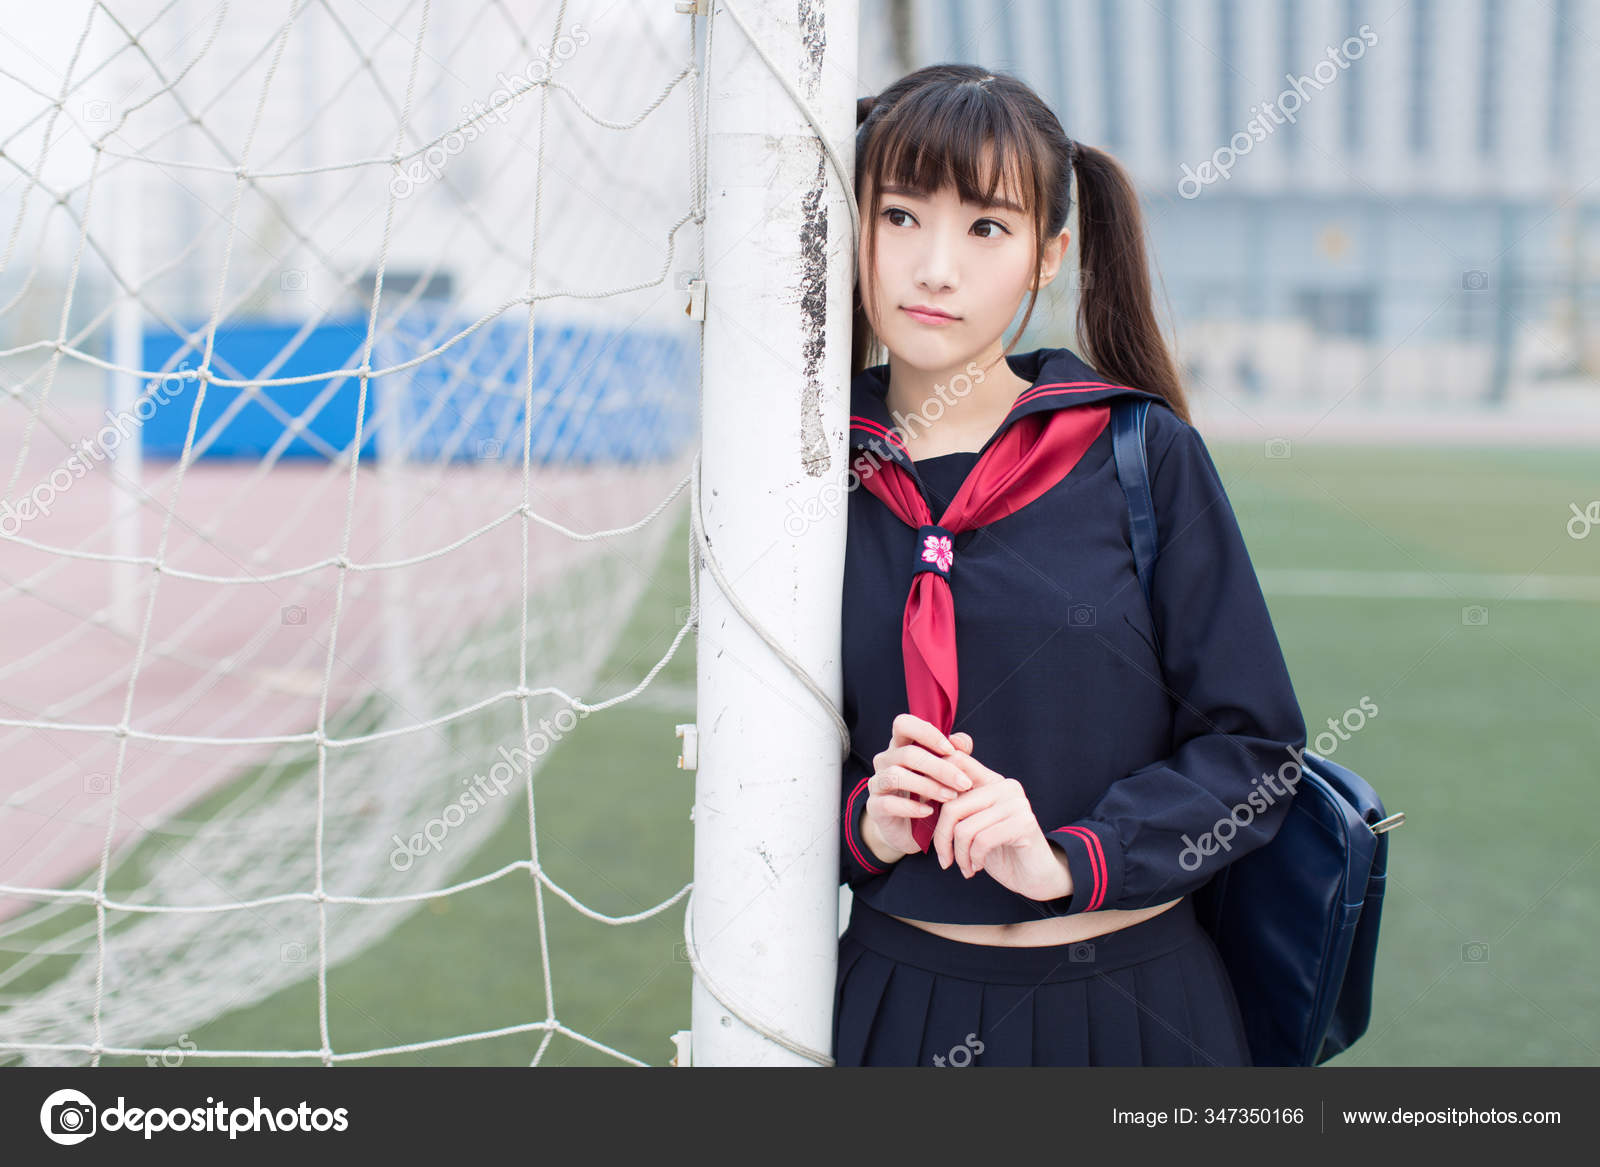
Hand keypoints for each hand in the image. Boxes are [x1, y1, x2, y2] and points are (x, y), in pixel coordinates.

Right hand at [863, 714, 974, 857]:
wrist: (910, 831)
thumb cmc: (930, 795)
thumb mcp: (947, 774)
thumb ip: (957, 754)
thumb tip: (961, 741)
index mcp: (901, 745)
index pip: (904, 724)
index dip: (926, 733)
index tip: (951, 751)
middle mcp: (885, 760)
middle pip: (907, 753)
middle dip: (940, 767)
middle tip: (964, 782)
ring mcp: (877, 783)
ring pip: (897, 776)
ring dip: (928, 786)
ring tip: (950, 797)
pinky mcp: (874, 806)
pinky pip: (888, 803)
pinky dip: (911, 807)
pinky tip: (929, 811)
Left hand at [932, 741, 1073, 902]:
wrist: (1034, 876)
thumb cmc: (999, 850)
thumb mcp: (974, 825)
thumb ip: (957, 805)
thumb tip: (922, 788)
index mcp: (991, 780)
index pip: (956, 763)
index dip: (934, 778)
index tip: (922, 801)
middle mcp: (1005, 785)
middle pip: (952, 806)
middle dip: (942, 839)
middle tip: (945, 860)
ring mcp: (1016, 803)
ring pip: (965, 829)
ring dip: (960, 855)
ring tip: (966, 867)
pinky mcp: (1024, 823)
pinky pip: (981, 841)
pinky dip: (973, 860)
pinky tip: (977, 867)